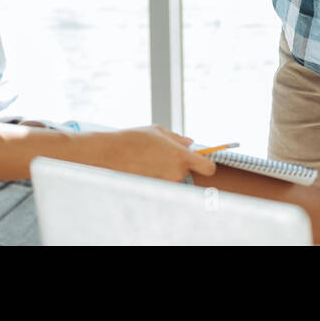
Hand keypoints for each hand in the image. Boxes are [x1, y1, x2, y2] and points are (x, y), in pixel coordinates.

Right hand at [98, 126, 217, 182]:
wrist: (110, 154)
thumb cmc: (134, 139)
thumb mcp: (159, 132)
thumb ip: (178, 139)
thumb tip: (190, 143)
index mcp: (181, 157)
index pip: (208, 168)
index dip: (207, 164)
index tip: (201, 160)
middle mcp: (176, 173)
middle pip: (188, 171)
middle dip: (180, 164)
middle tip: (164, 154)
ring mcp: (164, 184)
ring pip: (174, 177)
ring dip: (167, 170)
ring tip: (150, 158)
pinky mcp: (154, 189)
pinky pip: (161, 182)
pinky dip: (156, 175)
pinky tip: (143, 166)